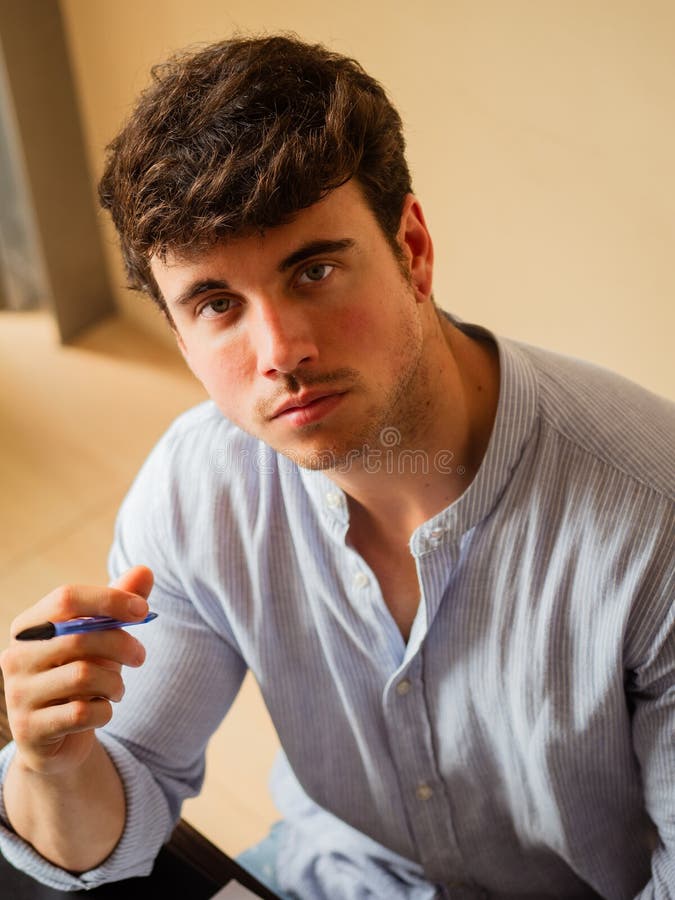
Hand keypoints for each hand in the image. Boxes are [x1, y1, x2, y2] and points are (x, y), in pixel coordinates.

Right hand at [0, 566, 153, 776]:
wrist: (59, 738)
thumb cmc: (80, 675)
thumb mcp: (102, 638)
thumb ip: (119, 605)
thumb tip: (145, 571)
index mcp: (29, 626)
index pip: (66, 597)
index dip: (109, 599)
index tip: (143, 610)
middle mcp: (15, 656)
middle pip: (79, 637)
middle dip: (121, 644)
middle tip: (141, 656)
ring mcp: (17, 694)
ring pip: (83, 676)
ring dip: (114, 682)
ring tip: (117, 689)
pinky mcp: (29, 730)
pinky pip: (80, 714)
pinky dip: (104, 711)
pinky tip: (103, 710)